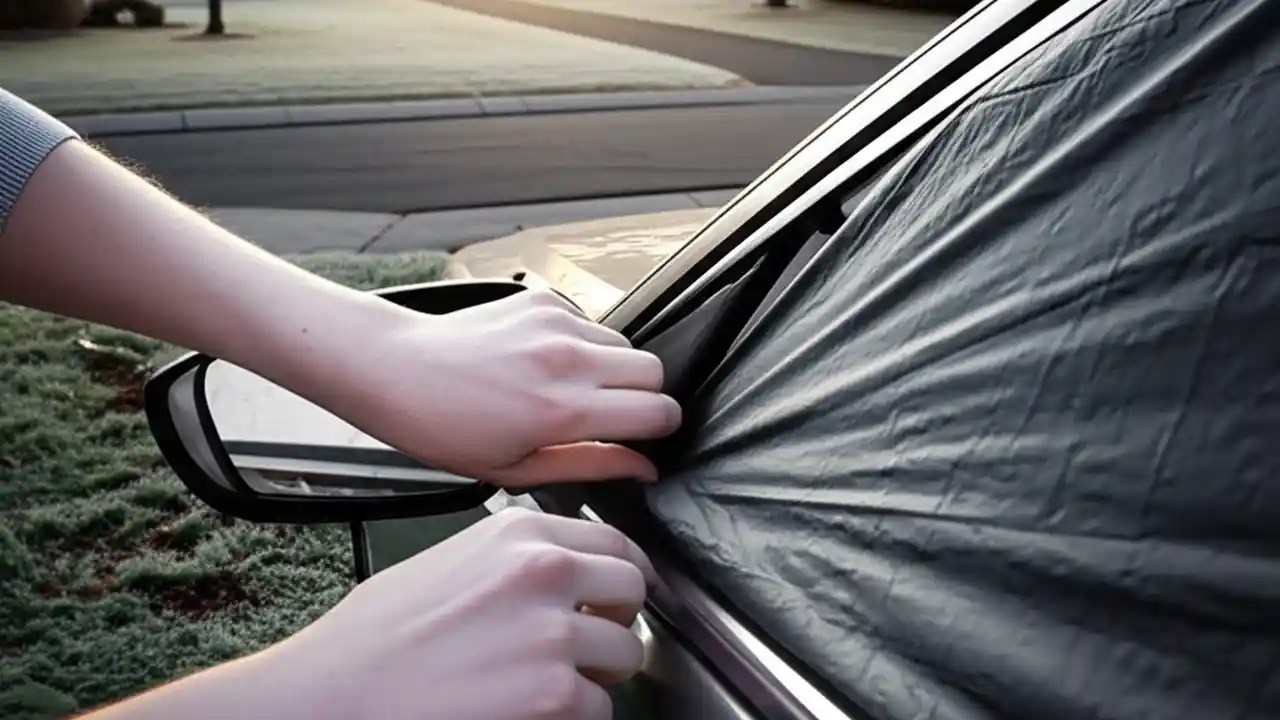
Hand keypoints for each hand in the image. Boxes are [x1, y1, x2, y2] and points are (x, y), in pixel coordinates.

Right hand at [266, 509, 652, 719]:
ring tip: (547, 685)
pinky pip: (599, 709)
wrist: (332, 695)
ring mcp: (553, 635)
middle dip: (616, 621)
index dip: (621, 575)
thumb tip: (566, 569)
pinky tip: (528, 712)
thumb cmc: (375, 638)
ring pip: (625, 654)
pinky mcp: (554, 696)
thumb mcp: (452, 562)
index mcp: (519, 534)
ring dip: (597, 675)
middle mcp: (544, 572)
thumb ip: (516, 559)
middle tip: (589, 645)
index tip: (620, 594)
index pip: (614, 543)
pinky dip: (572, 717)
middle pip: (632, 590)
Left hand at [297, 288, 681, 486]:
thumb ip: (592, 465)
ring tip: (574, 389)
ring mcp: (556, 323)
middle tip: (613, 416)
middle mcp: (566, 360)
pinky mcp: (543, 300)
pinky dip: (583, 345)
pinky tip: (547, 363)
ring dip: (615, 369)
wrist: (396, 369)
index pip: (658, 412)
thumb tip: (644, 468)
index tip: (645, 439)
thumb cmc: (444, 429)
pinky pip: (591, 323)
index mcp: (563, 410)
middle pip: (655, 372)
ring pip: (627, 345)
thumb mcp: (518, 470)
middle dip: (644, 397)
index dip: (659, 431)